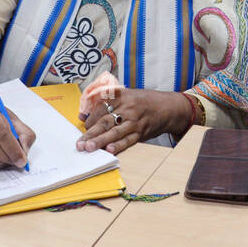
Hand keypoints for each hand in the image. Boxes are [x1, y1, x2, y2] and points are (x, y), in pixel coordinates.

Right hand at [0, 77, 35, 168]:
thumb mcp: (11, 118)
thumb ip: (23, 132)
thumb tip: (25, 152)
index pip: (1, 133)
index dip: (13, 148)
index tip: (23, 159)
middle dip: (9, 157)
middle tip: (19, 162)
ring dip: (1, 163)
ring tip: (10, 160)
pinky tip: (0, 161)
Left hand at [77, 88, 191, 153]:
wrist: (167, 107)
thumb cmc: (142, 102)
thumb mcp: (125, 97)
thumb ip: (104, 106)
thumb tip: (83, 116)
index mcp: (120, 96)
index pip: (100, 108)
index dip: (90, 118)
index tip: (83, 126)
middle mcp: (127, 107)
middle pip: (105, 121)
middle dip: (91, 133)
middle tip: (80, 143)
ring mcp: (135, 121)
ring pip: (115, 132)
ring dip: (101, 141)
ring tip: (90, 148)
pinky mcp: (141, 132)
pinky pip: (128, 140)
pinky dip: (119, 145)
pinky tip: (110, 150)